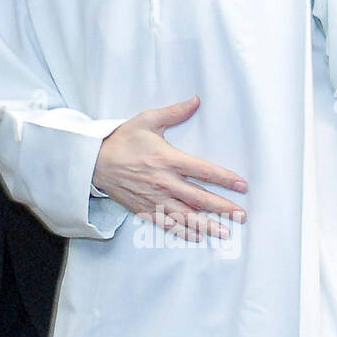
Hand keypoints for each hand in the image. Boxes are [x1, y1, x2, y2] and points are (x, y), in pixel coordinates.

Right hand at [91, 96, 246, 240]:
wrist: (95, 161)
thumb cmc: (122, 140)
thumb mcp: (147, 120)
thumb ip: (174, 112)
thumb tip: (196, 100)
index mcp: (168, 159)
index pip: (203, 171)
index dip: (225, 179)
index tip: (242, 185)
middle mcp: (164, 182)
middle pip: (199, 198)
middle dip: (223, 208)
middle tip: (241, 215)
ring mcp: (154, 198)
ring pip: (186, 215)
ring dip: (207, 225)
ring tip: (225, 232)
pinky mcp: (144, 208)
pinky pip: (167, 224)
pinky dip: (182, 231)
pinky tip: (197, 236)